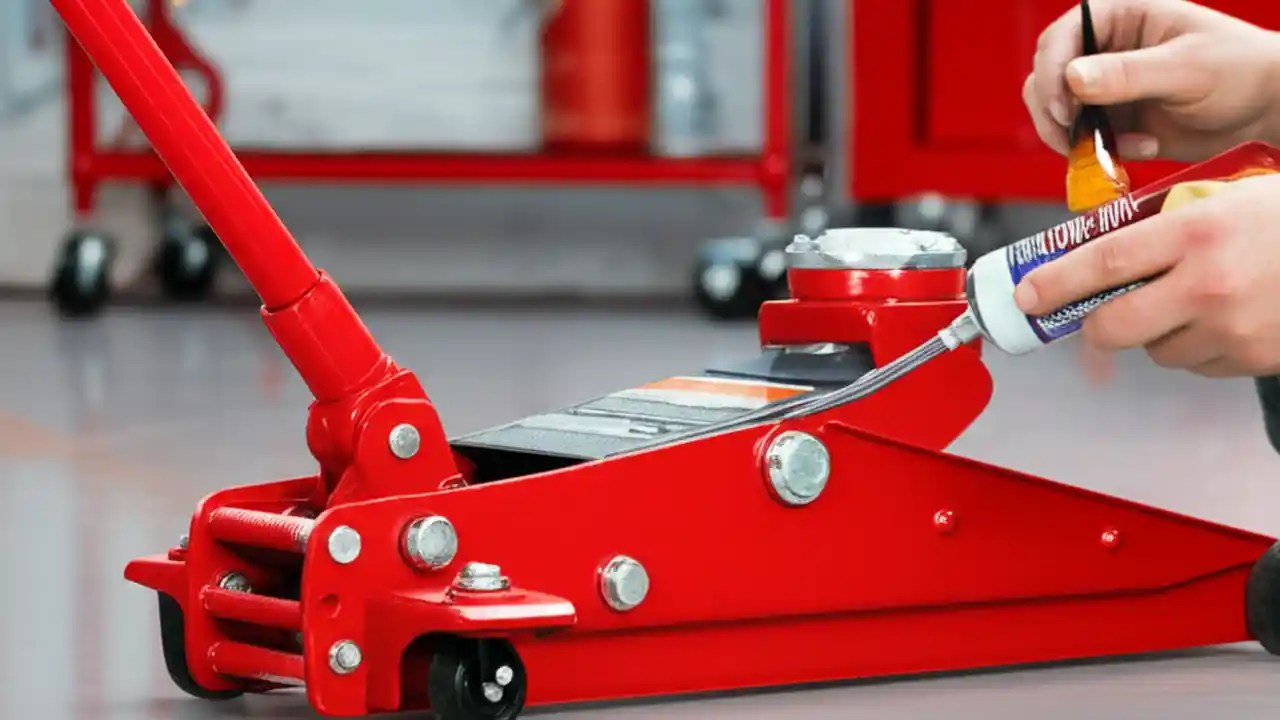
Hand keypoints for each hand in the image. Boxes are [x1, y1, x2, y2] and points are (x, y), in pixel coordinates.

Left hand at [1013, 174, 1279, 377]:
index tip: (1026, 296)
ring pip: (1155, 350)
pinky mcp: (1252, 360)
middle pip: (1113, 326)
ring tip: (1189, 301)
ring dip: (1155, 333)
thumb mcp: (1225, 198)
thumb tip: (1100, 254)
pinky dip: (1197, 347)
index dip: (1053, 284)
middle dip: (1096, 324)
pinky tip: (1224, 317)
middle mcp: (1209, 284)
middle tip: (1099, 313)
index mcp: (1197, 231)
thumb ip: (1164, 226)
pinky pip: (1197, 364)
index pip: (1100, 263)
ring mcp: (1232, 329)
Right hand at [1026, 0, 1279, 162]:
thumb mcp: (1186, 67)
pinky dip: (1096, 153)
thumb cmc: (1240, 69)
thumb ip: (1128, 74)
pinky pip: (1081, 140)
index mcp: (1121, 17)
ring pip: (1055, 112)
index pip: (1061, 38)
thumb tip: (1072, 78)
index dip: (1052, 73)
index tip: (1065, 108)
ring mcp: (1105, 88)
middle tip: (1076, 136)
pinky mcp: (1112, 122)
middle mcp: (1104, 50)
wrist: (1265, 109)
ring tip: (1113, 149)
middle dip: (1054, 110)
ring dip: (1074, 137)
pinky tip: (1138, 150)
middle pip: (1045, 76)